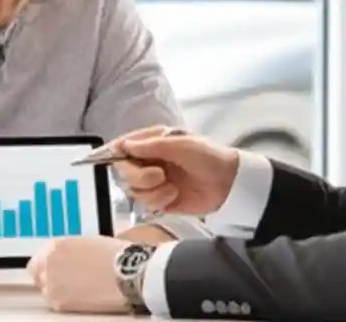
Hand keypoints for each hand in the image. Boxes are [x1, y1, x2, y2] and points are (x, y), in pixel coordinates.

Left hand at [27, 236, 130, 313]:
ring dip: (59, 290)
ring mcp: (52, 284)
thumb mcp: (87, 243)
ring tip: (81, 289)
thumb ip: (69, 251)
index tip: (55, 271)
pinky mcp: (60, 302)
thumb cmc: (115, 256)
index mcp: (55, 246)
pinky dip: (67, 302)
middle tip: (68, 281)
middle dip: (50, 279)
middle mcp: (49, 263)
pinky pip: (57, 304)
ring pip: (47, 291)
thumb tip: (66, 259)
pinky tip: (84, 296)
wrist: (128, 273)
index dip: (47, 267)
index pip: (37, 260)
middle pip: (37, 276)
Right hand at [110, 126, 239, 215]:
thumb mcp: (180, 144)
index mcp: (153, 142)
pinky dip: (158, 200)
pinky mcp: (160, 200)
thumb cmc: (207, 156)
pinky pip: (145, 203)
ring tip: (171, 186)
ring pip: (133, 189)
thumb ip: (150, 145)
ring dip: (151, 190)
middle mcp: (149, 161)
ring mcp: (154, 182)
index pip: (124, 145)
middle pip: (123, 170)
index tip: (117, 158)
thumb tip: (124, 145)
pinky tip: (174, 195)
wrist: (229, 183)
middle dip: (138, 175)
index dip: (116, 151)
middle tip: (158, 175)